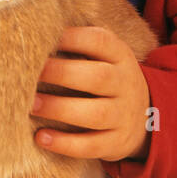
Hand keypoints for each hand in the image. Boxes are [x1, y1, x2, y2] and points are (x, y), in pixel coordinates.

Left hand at [31, 25, 150, 162]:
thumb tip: (36, 32)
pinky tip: (41, 137)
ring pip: (95, 114)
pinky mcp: (116, 142)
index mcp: (120, 56)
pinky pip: (91, 145)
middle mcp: (125, 84)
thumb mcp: (106, 57)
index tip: (43, 39)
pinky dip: (65, 143)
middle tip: (30, 75)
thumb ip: (80, 44)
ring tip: (31, 105)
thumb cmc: (108, 79)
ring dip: (59, 109)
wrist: (146, 117)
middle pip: (97, 77)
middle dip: (61, 74)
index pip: (101, 41)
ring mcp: (123, 115)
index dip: (72, 38)